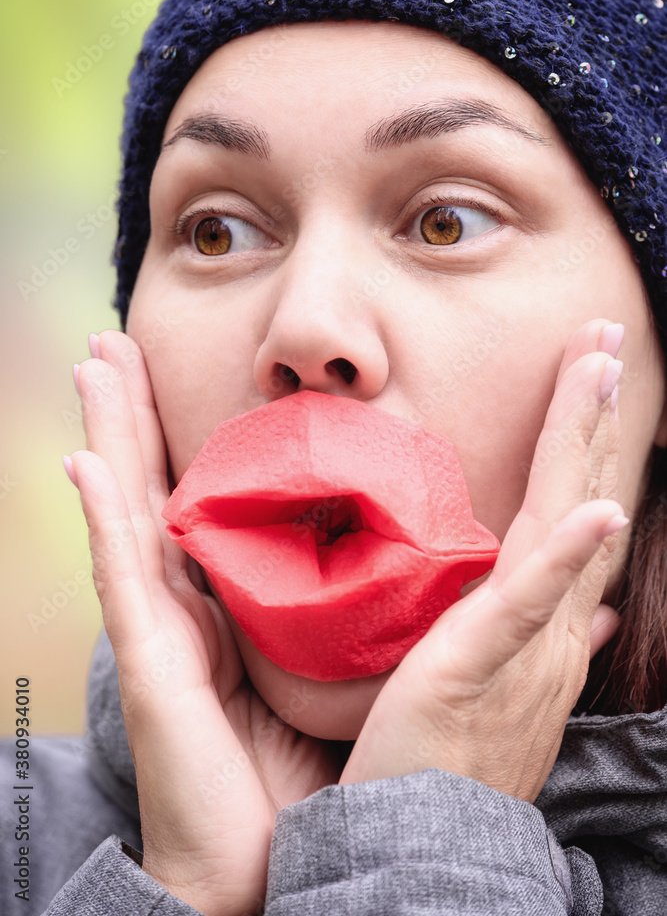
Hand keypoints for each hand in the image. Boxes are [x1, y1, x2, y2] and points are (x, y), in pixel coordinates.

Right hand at [68, 331, 345, 915]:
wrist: (276, 860)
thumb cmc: (302, 768)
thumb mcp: (329, 670)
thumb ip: (345, 615)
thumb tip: (409, 568)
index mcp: (221, 604)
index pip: (197, 501)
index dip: (179, 435)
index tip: (169, 371)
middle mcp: (181, 606)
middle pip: (152, 489)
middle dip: (132, 413)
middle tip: (115, 342)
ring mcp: (158, 632)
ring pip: (127, 513)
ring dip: (108, 435)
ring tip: (94, 366)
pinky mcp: (152, 667)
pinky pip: (124, 579)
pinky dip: (103, 518)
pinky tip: (86, 464)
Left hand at [340, 318, 624, 803]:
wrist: (427, 840)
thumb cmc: (455, 753)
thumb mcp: (514, 680)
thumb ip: (554, 632)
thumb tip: (596, 603)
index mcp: (552, 622)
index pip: (578, 515)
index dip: (591, 445)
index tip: (595, 377)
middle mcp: (555, 624)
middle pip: (580, 498)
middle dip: (594, 416)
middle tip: (605, 338)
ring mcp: (527, 644)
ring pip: (564, 527)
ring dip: (586, 445)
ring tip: (602, 370)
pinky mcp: (482, 664)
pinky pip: (531, 606)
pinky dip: (569, 557)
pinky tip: (597, 509)